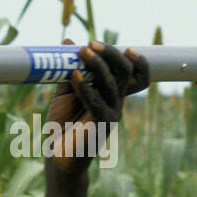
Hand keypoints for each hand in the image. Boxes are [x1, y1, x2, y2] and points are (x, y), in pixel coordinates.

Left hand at [44, 39, 148, 175]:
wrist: (59, 155)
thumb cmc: (63, 123)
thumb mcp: (67, 91)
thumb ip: (69, 68)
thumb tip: (67, 41)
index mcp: (113, 93)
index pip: (137, 75)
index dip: (138, 62)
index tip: (123, 47)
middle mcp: (117, 102)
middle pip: (125, 72)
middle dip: (110, 54)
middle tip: (91, 44)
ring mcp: (112, 114)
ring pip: (112, 83)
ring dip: (96, 65)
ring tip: (81, 52)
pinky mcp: (101, 126)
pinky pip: (96, 102)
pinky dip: (84, 87)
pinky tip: (73, 75)